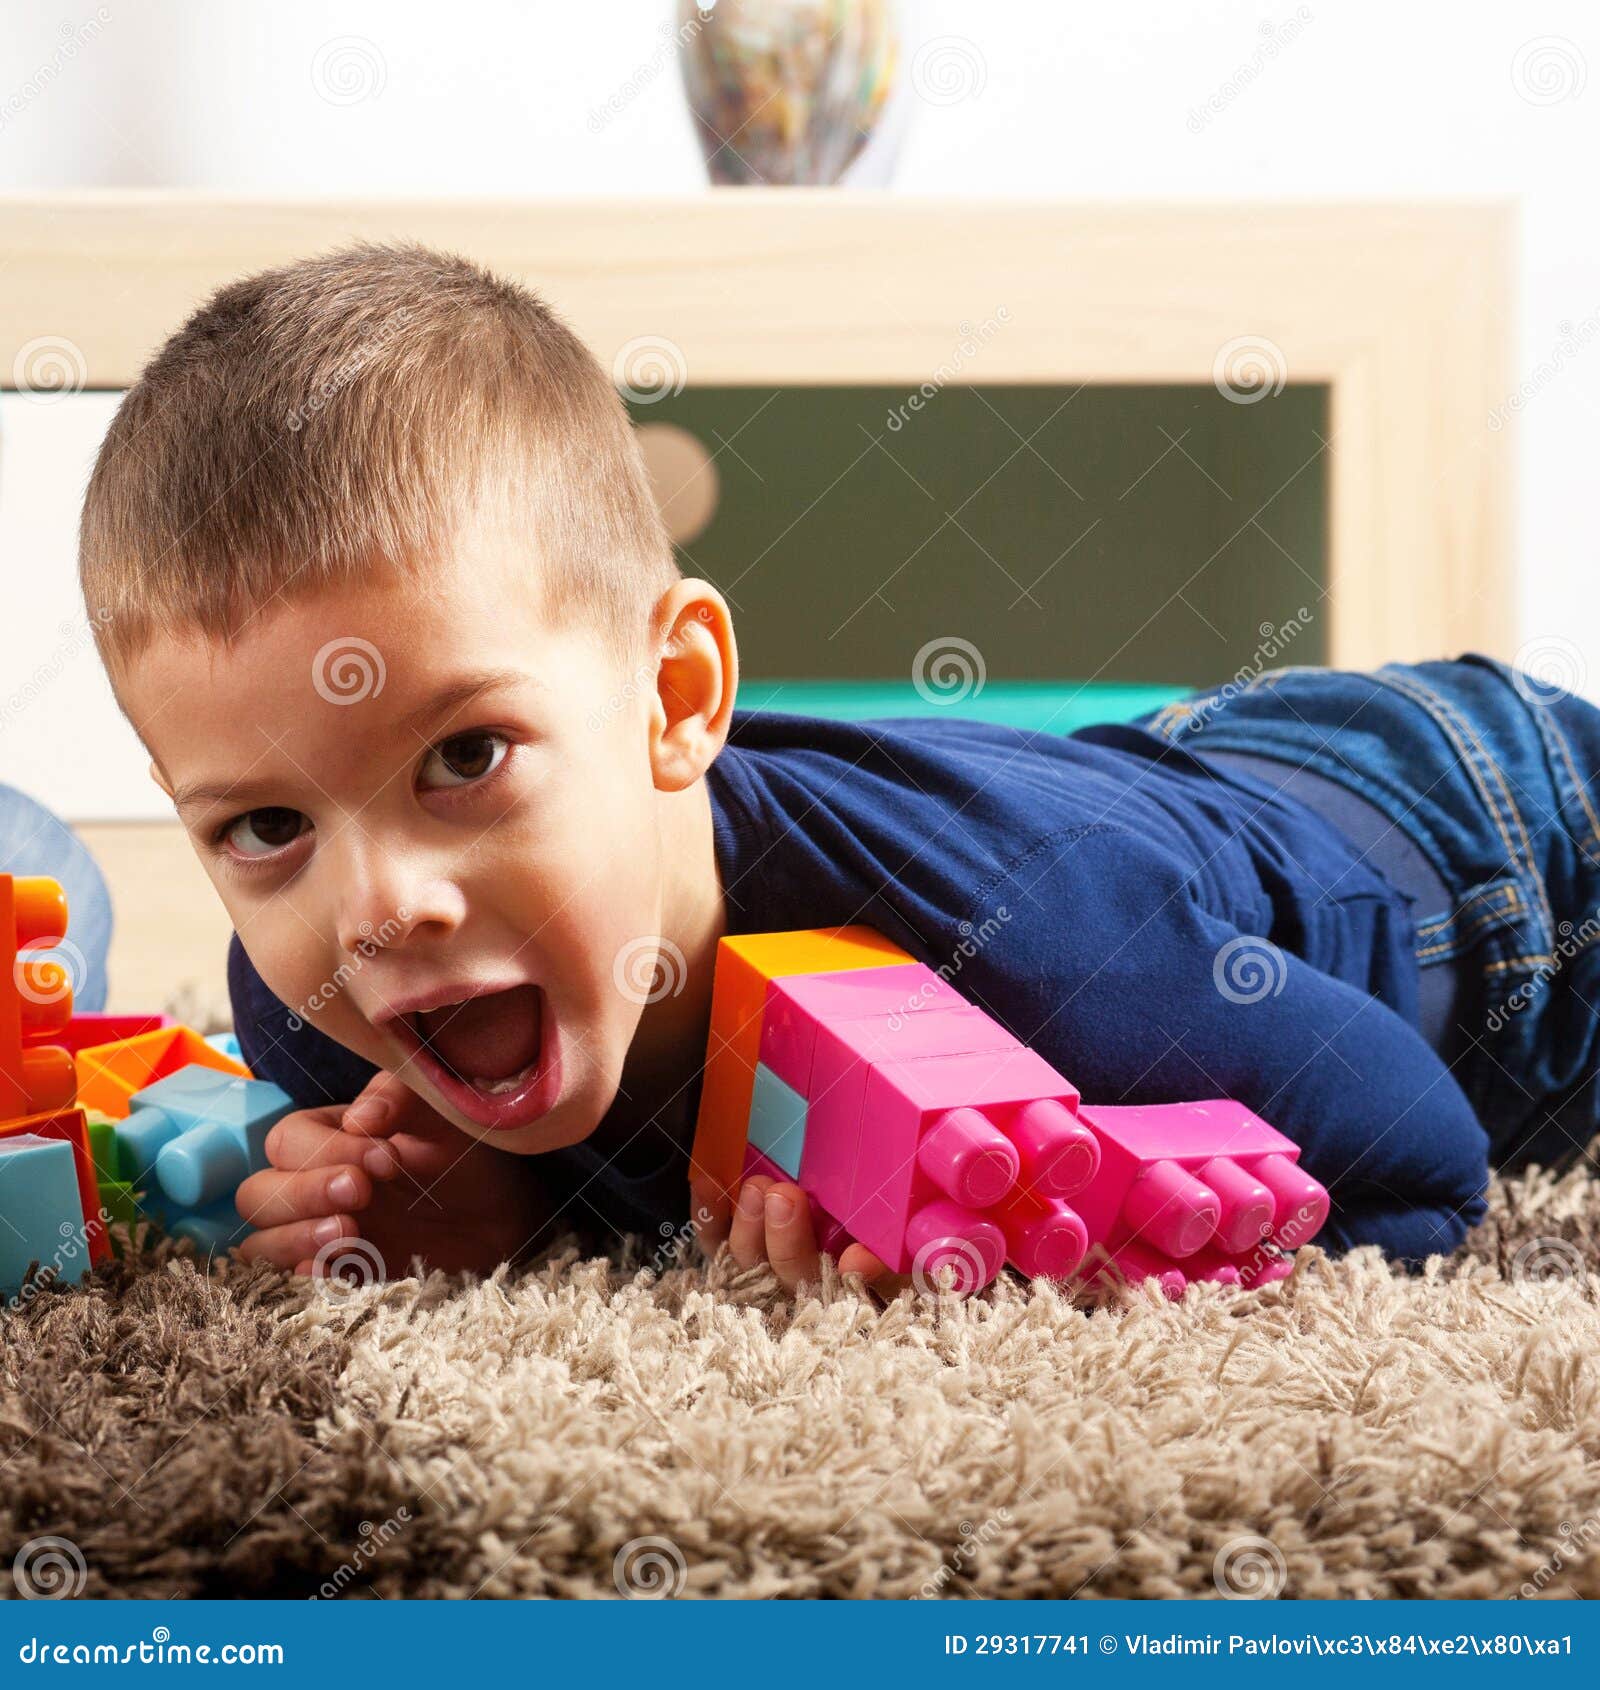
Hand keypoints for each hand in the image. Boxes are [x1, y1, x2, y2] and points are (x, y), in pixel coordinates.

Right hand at [235, 1069, 553, 1277]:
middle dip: (303, 1194)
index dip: (324, 1151)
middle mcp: (311, 1187)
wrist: (504, 1217)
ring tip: (349, 1232)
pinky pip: (288, 1286)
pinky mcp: (337, 1277)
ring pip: (259, 1243)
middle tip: (361, 1195)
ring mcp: (318, 1236)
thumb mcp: (441, 1114)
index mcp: (328, 1137)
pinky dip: (297, 1281)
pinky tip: (328, 1273)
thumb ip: (402, 1098)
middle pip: (259, 1193)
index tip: (384, 1159)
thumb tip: (359, 1118)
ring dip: (292, 1239)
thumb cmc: (467, 1154)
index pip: (288, 1140)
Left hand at [691, 1170, 911, 1298]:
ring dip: (749, 1225)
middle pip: (792, 1275)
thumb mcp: (891, 1242)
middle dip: (787, 1241)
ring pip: (749, 1260)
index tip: (853, 1260)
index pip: (851, 1286)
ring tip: (755, 1188)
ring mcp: (764, 1267)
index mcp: (848, 1281)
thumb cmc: (869, 1222)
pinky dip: (708, 1213)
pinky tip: (707, 1186)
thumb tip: (857, 1261)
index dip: (854, 1275)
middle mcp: (804, 1282)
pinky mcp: (732, 1249)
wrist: (836, 1193)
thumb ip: (886, 1252)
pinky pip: (714, 1239)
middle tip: (784, 1198)